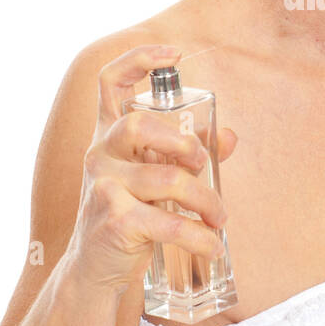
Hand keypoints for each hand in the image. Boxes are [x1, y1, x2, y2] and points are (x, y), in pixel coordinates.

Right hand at [66, 44, 237, 295]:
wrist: (95, 271)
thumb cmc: (129, 217)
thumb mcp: (155, 180)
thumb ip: (187, 156)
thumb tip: (228, 137)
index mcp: (108, 136)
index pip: (109, 82)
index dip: (139, 60)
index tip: (174, 54)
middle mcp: (99, 155)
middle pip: (137, 126)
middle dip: (181, 142)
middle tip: (201, 165)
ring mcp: (103, 188)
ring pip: (166, 180)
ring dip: (205, 201)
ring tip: (219, 219)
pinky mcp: (114, 222)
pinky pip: (168, 223)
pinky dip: (198, 236)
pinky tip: (211, 245)